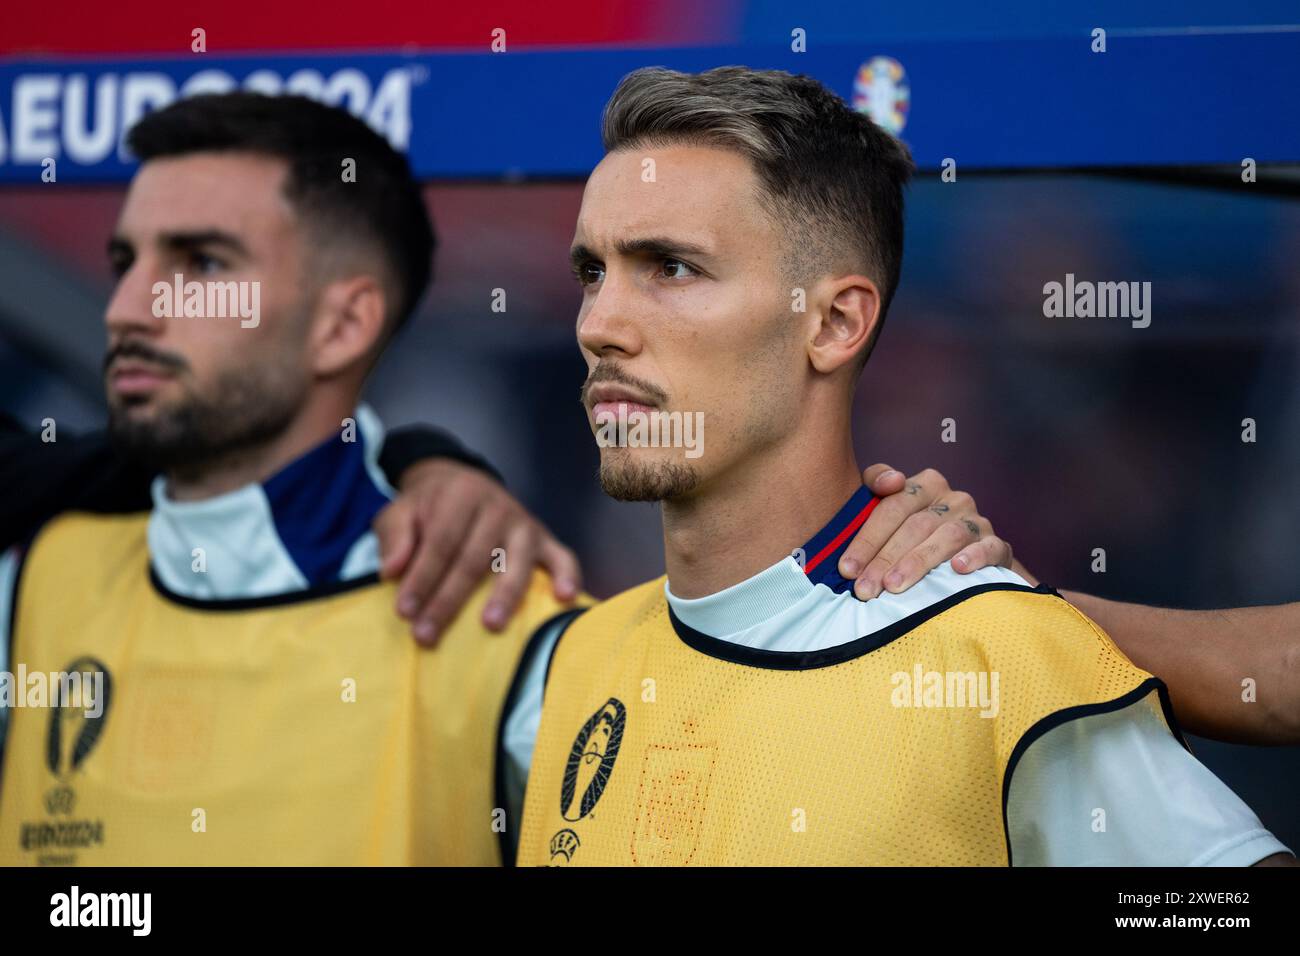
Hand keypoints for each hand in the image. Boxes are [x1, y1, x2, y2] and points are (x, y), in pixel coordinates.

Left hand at [372, 459, 580, 644]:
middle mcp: (497, 506)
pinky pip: (563, 557)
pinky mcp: (545, 539)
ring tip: (490, 625)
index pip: (441, 543)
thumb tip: (392, 570)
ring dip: (504, 595)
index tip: (404, 612)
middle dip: (449, 600)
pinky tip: (564, 598)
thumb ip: (394, 535)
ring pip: (516, 562)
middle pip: (474, 558)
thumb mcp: (400, 510)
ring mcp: (524, 523)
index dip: (422, 578)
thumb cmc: (429, 508)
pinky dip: (567, 576)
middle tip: (427, 634)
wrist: (462, 482)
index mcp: (460, 495)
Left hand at [836, 464, 1012, 599]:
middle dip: (885, 559)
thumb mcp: (890, 510)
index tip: (846, 569)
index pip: (892, 507)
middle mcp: (954, 499)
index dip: (867, 539)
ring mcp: (977, 522)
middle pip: (915, 526)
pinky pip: (990, 547)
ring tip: (894, 586)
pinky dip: (975, 556)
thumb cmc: (914, 535)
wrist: (964, 559)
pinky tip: (957, 569)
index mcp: (926, 484)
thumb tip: (891, 480)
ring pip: (948, 537)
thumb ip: (876, 486)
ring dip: (918, 563)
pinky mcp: (998, 545)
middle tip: (864, 588)